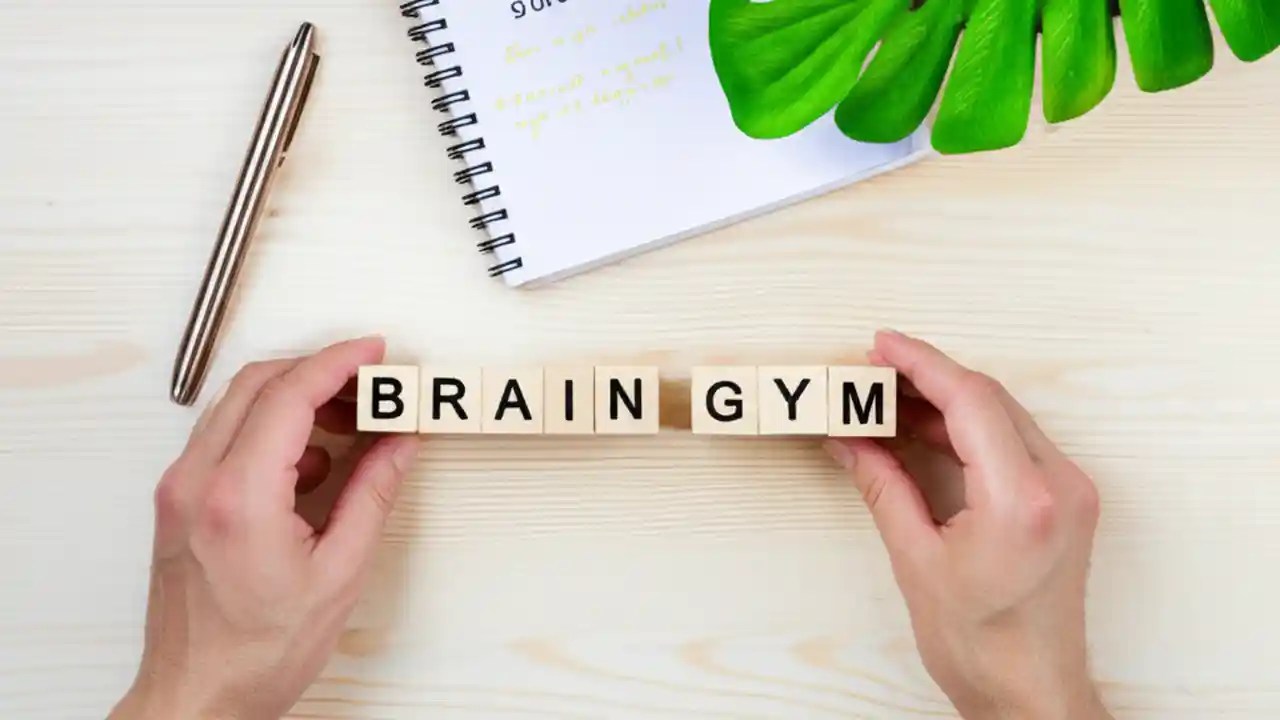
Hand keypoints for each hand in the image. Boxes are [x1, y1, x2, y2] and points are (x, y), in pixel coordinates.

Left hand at [110, 337, 421, 719]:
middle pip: (257, 384)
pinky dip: (271, 429)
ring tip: (349, 422)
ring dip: (293, 398)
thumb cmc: (257, 653)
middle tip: (369, 384)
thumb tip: (398, 444)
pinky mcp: (180, 501)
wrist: (198, 697)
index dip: (338, 362)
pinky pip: (224, 437)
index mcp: (238, 497)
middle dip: (318, 371)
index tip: (373, 353)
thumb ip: (372, 495)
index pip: (289, 394)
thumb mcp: (339, 573)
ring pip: (237, 405)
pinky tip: (312, 461)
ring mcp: (180, 489)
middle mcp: (197, 482)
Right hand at [826, 330, 1110, 719]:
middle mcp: (1058, 486)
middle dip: (927, 377)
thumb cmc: (984, 647)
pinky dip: (967, 427)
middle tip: (873, 372)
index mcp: (1022, 500)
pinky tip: (924, 429)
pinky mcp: (1064, 499)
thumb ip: (883, 487)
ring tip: (888, 398)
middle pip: (988, 399)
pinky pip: (1013, 440)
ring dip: (946, 401)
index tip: (881, 347)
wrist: (1031, 692)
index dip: (920, 363)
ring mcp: (1068, 490)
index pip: (970, 400)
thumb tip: (850, 441)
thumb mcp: (916, 560)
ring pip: (1002, 414)